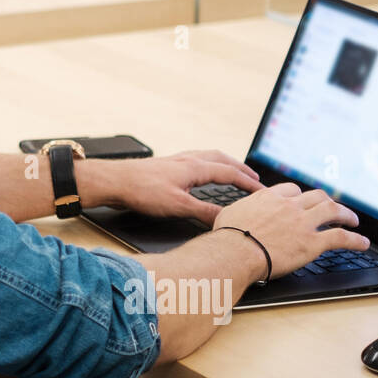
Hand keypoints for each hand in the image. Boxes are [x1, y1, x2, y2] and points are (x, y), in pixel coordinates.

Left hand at [98, 149, 261, 226]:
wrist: (114, 181)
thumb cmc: (142, 191)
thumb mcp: (178, 206)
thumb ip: (204, 213)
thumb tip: (227, 220)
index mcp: (195, 167)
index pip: (230, 173)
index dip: (249, 183)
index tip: (264, 192)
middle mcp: (188, 160)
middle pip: (222, 160)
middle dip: (241, 169)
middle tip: (255, 178)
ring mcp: (176, 160)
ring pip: (208, 157)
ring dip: (225, 164)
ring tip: (234, 171)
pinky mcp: (166, 166)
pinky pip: (196, 160)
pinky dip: (208, 164)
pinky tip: (201, 171)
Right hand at [215, 183, 369, 278]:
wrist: (235, 252)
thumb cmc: (227, 237)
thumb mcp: (228, 214)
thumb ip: (239, 211)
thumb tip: (232, 215)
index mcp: (269, 197)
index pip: (292, 190)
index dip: (300, 196)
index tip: (303, 201)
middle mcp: (289, 206)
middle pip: (316, 196)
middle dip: (327, 201)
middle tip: (334, 207)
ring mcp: (303, 222)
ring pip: (332, 211)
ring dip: (346, 214)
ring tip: (353, 220)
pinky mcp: (312, 242)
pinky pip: (340, 237)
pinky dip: (355, 239)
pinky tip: (363, 243)